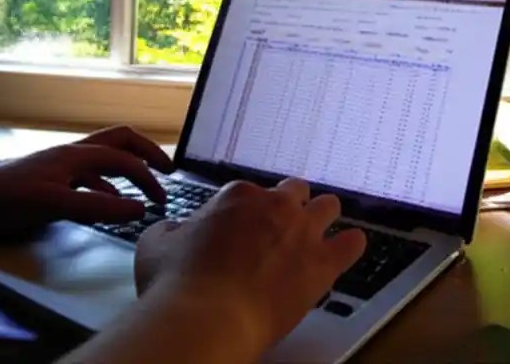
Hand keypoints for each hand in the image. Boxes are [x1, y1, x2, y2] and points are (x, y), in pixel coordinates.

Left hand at [0, 126, 174, 229]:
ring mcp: (60, 166)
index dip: (148, 178)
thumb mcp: (55, 204)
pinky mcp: (49, 181)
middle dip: (146, 153)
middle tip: (167, 171)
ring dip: (127, 168)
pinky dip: (106, 187)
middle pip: (120, 142)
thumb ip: (99, 206)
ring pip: (104, 158)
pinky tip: (106, 203)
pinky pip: (88, 177)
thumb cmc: (7, 200)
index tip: (161, 201)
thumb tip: (141, 209)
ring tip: (142, 188)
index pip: (126, 160)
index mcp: (77, 155)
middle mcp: (72, 154)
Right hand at [134, 179, 365, 352]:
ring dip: (321, 218)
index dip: (248, 212)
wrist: (205, 318)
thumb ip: (172, 230)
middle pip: (295, 191)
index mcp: (238, 196)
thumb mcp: (156, 244)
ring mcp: (304, 232)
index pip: (252, 192)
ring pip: (328, 206)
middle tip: (279, 229)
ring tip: (313, 237)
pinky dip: (350, 245)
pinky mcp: (323, 263)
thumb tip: (175, 229)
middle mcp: (276, 206)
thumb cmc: (178, 285)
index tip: (243, 228)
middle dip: (289, 206)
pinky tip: (344, 251)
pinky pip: (353, 243)